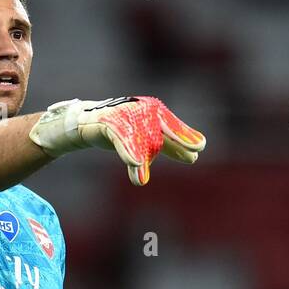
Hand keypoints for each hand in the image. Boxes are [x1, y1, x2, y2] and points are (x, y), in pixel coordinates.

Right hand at [29, 96, 205, 184]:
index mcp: (155, 114)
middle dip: (177, 139)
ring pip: (139, 138)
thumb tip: (194, 157)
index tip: (199, 148)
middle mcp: (143, 111)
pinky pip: (120, 138)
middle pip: (163, 127)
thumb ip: (168, 147)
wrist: (89, 123)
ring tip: (148, 177)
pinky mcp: (108, 122)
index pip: (173, 128)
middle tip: (194, 152)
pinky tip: (135, 165)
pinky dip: (127, 152)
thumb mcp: (147, 140)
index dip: (185, 137)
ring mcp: (125, 115)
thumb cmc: (123, 130)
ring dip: (146, 157)